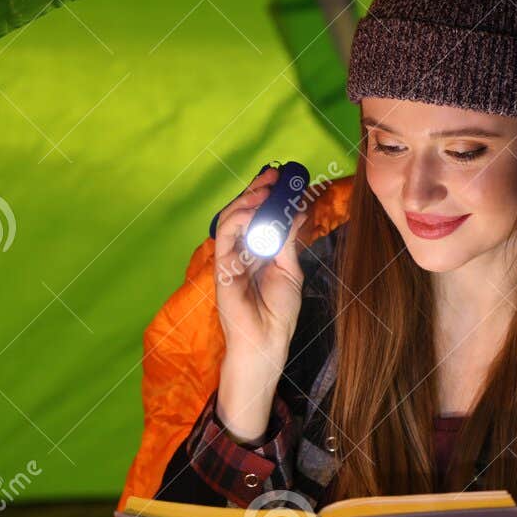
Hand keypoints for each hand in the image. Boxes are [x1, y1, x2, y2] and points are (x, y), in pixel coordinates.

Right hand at [210, 165, 306, 440]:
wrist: (267, 342)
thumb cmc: (277, 313)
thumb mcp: (289, 270)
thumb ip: (287, 242)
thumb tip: (295, 212)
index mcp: (259, 252)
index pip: (259, 217)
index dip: (268, 197)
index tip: (284, 179)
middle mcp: (242, 252)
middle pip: (244, 214)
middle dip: (258, 192)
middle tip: (274, 174)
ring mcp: (229, 259)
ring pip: (231, 220)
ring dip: (247, 201)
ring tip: (264, 188)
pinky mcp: (221, 268)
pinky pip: (224, 237)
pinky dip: (237, 220)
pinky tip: (253, 210)